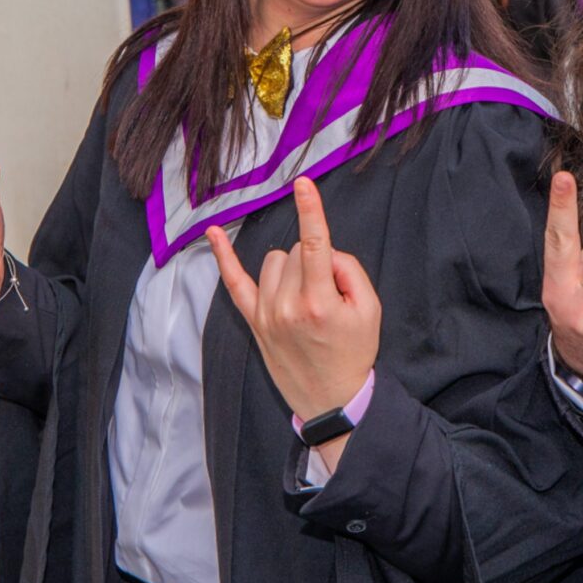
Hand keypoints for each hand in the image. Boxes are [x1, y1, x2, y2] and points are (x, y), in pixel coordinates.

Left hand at [209, 178, 380, 468]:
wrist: (332, 399)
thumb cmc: (354, 352)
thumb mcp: (370, 310)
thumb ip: (350, 271)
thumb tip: (326, 251)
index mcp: (319, 301)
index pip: (316, 244)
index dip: (311, 211)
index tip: (303, 183)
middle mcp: (287, 306)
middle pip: (298, 250)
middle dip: (317, 260)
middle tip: (332, 294)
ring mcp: (266, 314)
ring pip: (275, 260)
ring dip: (292, 267)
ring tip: (308, 297)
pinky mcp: (254, 322)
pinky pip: (234, 282)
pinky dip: (223, 257)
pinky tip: (212, 233)